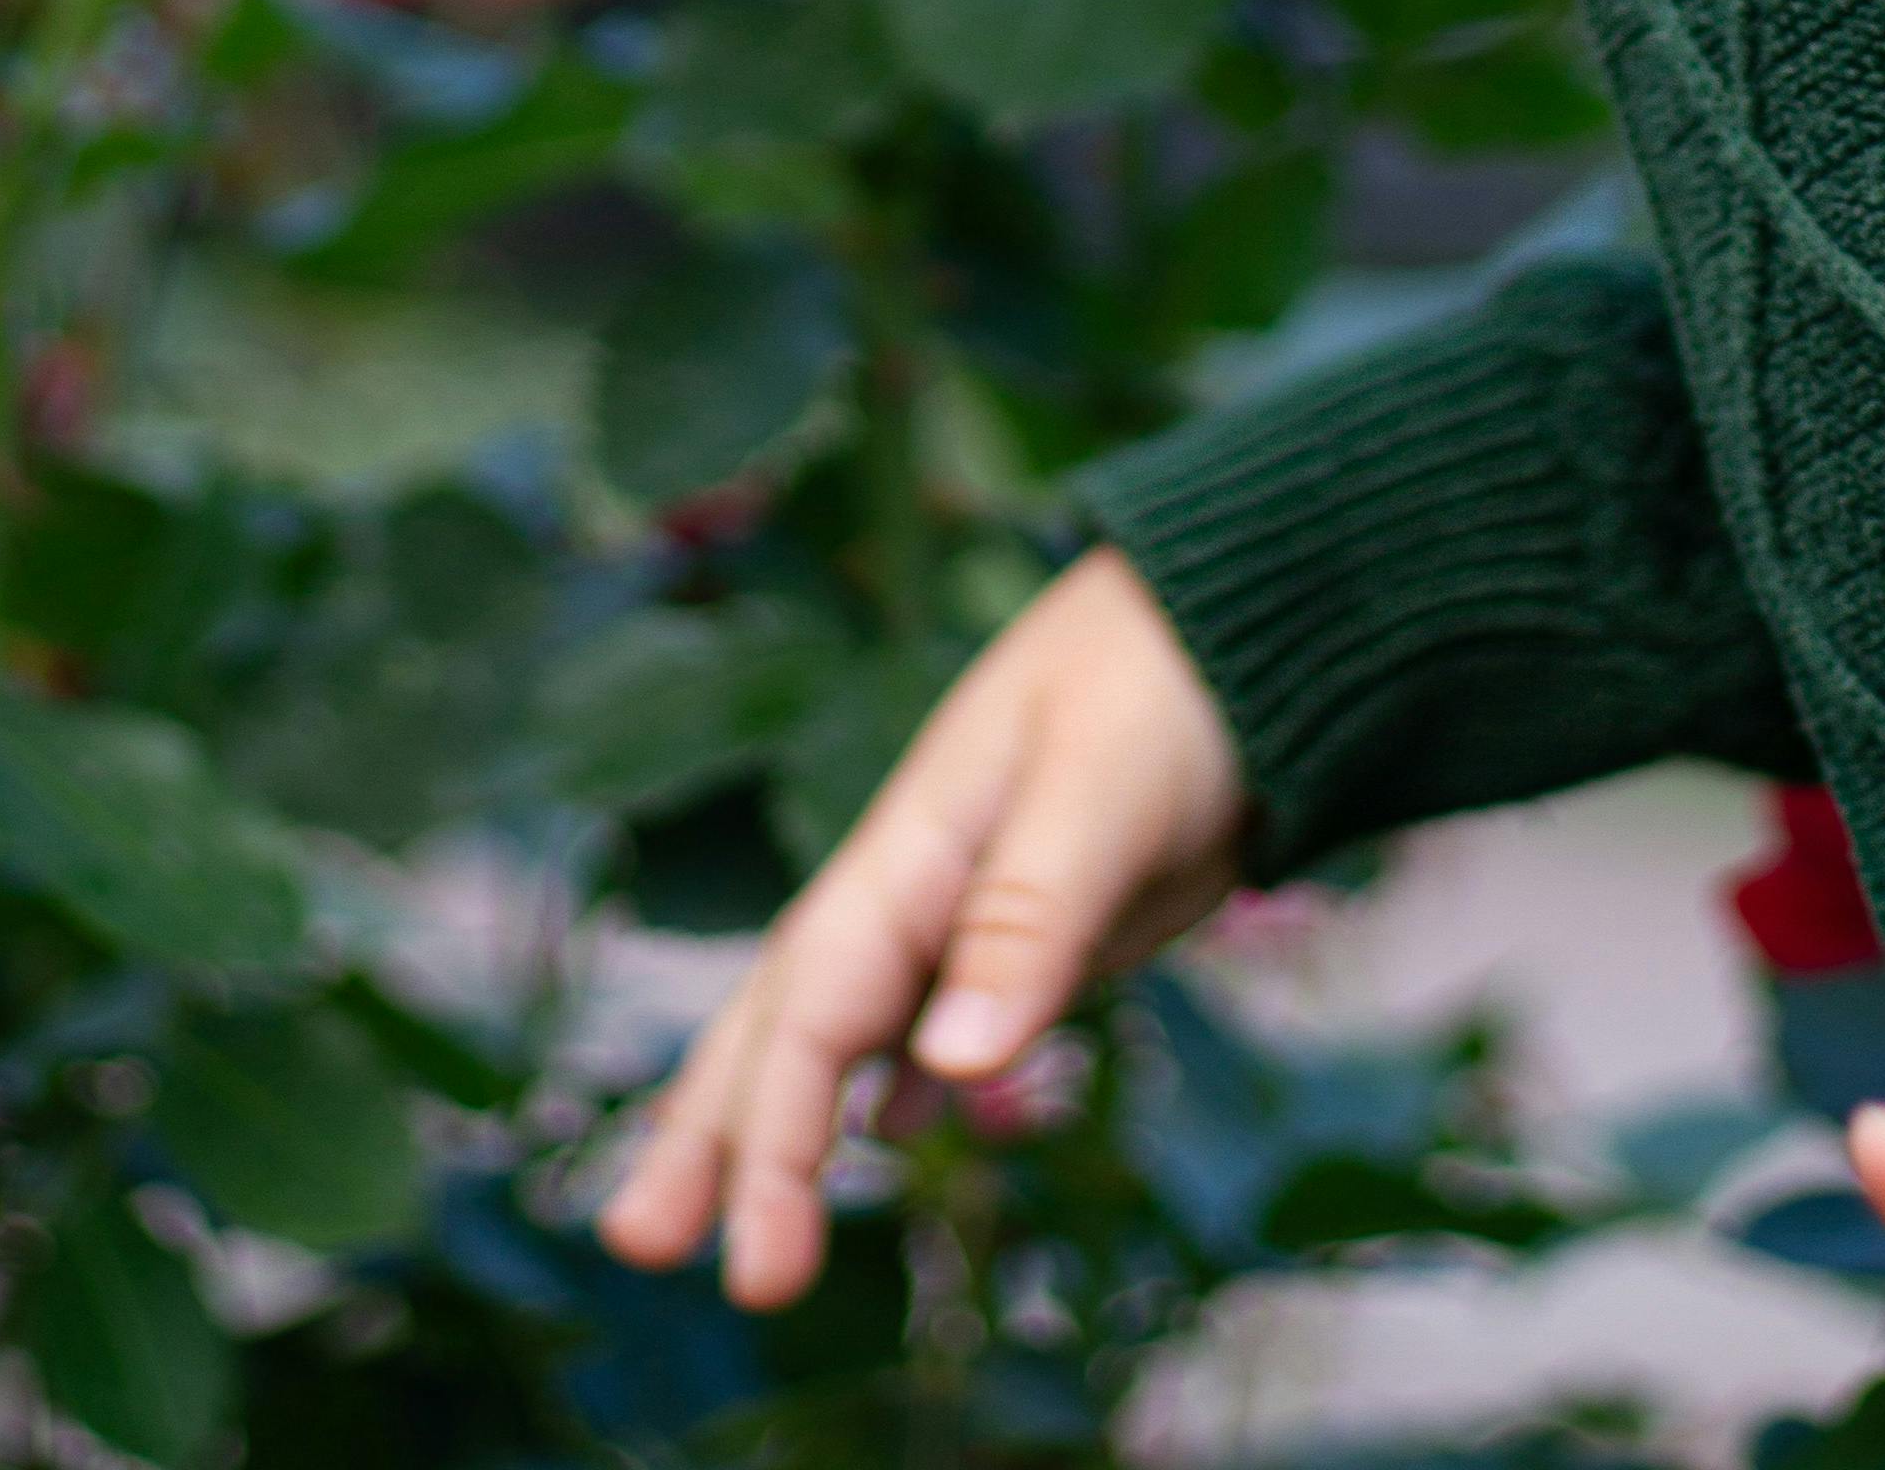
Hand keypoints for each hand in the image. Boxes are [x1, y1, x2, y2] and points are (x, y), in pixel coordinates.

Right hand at [597, 544, 1248, 1305]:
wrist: (1252, 614)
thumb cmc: (1172, 677)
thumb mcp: (1100, 791)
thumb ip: (1027, 923)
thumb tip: (951, 1074)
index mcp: (911, 849)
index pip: (809, 1014)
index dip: (768, 1143)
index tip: (750, 1271)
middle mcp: (920, 884)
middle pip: (787, 1019)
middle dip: (709, 1134)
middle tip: (632, 1245)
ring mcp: (973, 905)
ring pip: (847, 1027)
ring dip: (781, 1117)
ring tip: (729, 1218)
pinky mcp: (1039, 925)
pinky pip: (938, 1014)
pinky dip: (901, 1073)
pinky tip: (894, 1127)